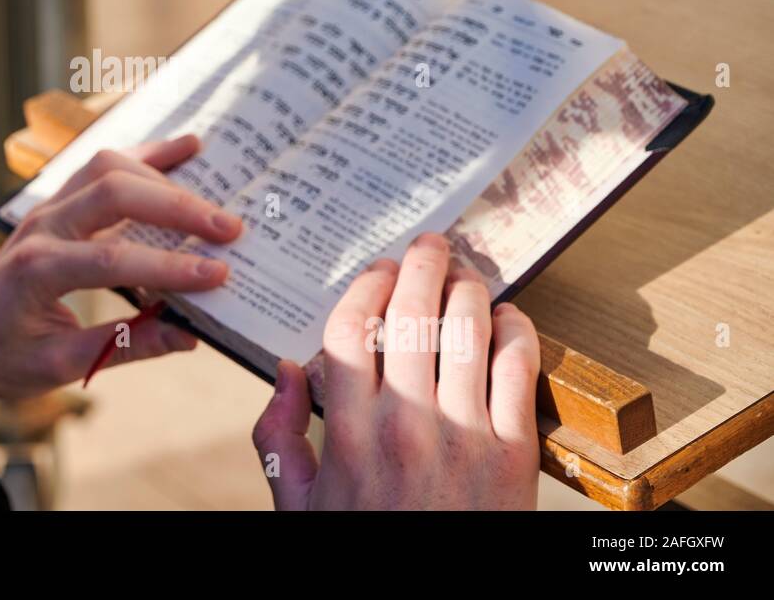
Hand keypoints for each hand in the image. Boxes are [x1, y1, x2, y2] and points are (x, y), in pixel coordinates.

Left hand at [0, 135, 241, 453]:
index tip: (218, 276)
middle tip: (230, 229)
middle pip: (114, 193)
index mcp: (36, 270)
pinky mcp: (57, 205)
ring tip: (216, 195)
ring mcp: (47, 209)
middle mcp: (41, 227)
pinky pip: (101, 167)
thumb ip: (124, 347)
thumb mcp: (58, 367)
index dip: (169, 267)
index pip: (111, 259)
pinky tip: (185, 148)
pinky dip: (145, 155)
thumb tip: (190, 336)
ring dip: (163, 176)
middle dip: (177, 207)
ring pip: (107, 167)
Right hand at [252, 232, 540, 509]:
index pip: (351, 330)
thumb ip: (279, 436)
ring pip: (467, 330)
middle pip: (412, 315)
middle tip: (430, 245)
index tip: (377, 272)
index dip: (365, 288)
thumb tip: (286, 372)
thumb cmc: (363, 552)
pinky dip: (516, 332)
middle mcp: (403, 424)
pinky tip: (510, 319)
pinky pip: (518, 370)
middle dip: (422, 265)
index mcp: (346, 432)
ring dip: (469, 287)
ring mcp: (463, 436)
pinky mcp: (513, 455)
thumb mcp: (299, 504)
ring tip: (469, 272)